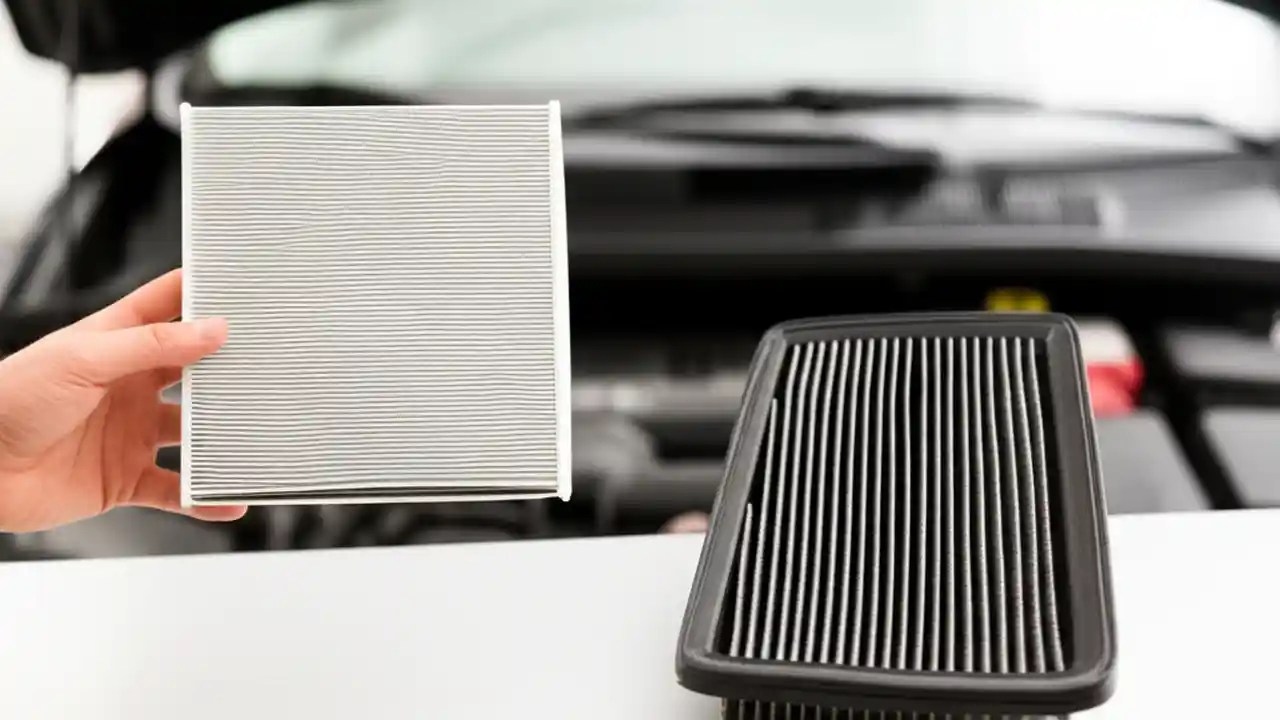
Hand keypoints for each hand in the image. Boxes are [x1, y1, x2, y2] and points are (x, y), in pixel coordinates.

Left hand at [0, 269, 244, 531]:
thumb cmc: (9, 400)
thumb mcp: (83, 358)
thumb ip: (153, 345)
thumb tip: (213, 329)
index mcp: (116, 343)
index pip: (169, 307)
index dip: (206, 296)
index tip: (248, 289)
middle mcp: (129, 386)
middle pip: (194, 372)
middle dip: (229, 369)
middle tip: (269, 366)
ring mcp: (129, 433)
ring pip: (193, 434)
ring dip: (222, 438)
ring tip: (255, 435)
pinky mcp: (124, 479)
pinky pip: (176, 490)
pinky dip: (205, 498)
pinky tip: (229, 497)